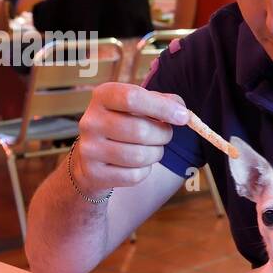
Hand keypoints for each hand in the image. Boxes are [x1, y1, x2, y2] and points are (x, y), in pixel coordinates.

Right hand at [71, 82, 188, 196]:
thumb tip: (182, 113)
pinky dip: (144, 172)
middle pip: (140, 130)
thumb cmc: (123, 124)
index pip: (132, 98)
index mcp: (102, 96)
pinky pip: (133, 176)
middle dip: (163, 135)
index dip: (162, 107)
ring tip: (153, 149)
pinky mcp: (93, 173)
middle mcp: (90, 121)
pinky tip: (137, 165)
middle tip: (165, 135)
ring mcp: (89, 149)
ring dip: (156, 154)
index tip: (183, 117)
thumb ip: (162, 101)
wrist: (91, 157)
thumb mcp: (138, 106)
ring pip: (139, 156)